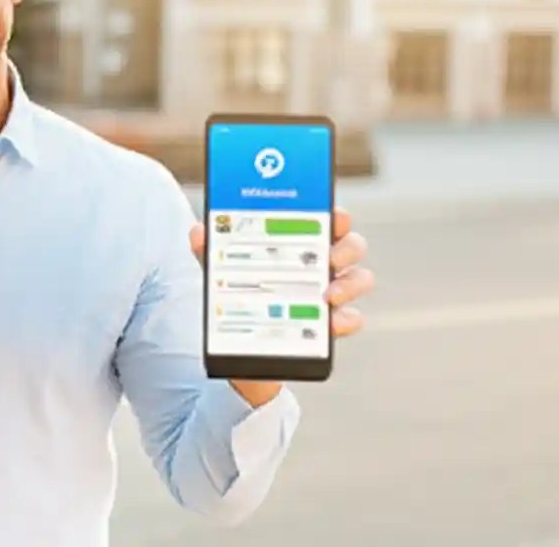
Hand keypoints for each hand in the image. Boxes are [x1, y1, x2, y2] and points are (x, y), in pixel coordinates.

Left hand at [189, 207, 373, 403]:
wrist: (240, 343)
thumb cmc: (238, 294)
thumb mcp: (220, 271)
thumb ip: (210, 251)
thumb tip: (198, 232)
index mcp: (300, 243)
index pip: (328, 220)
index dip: (337, 215)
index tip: (334, 216)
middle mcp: (322, 265)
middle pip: (352, 246)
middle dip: (347, 247)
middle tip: (329, 256)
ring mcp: (331, 294)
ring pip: (360, 279)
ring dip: (351, 283)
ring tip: (328, 294)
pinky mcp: (332, 325)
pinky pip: (352, 319)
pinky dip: (346, 320)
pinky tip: (330, 322)